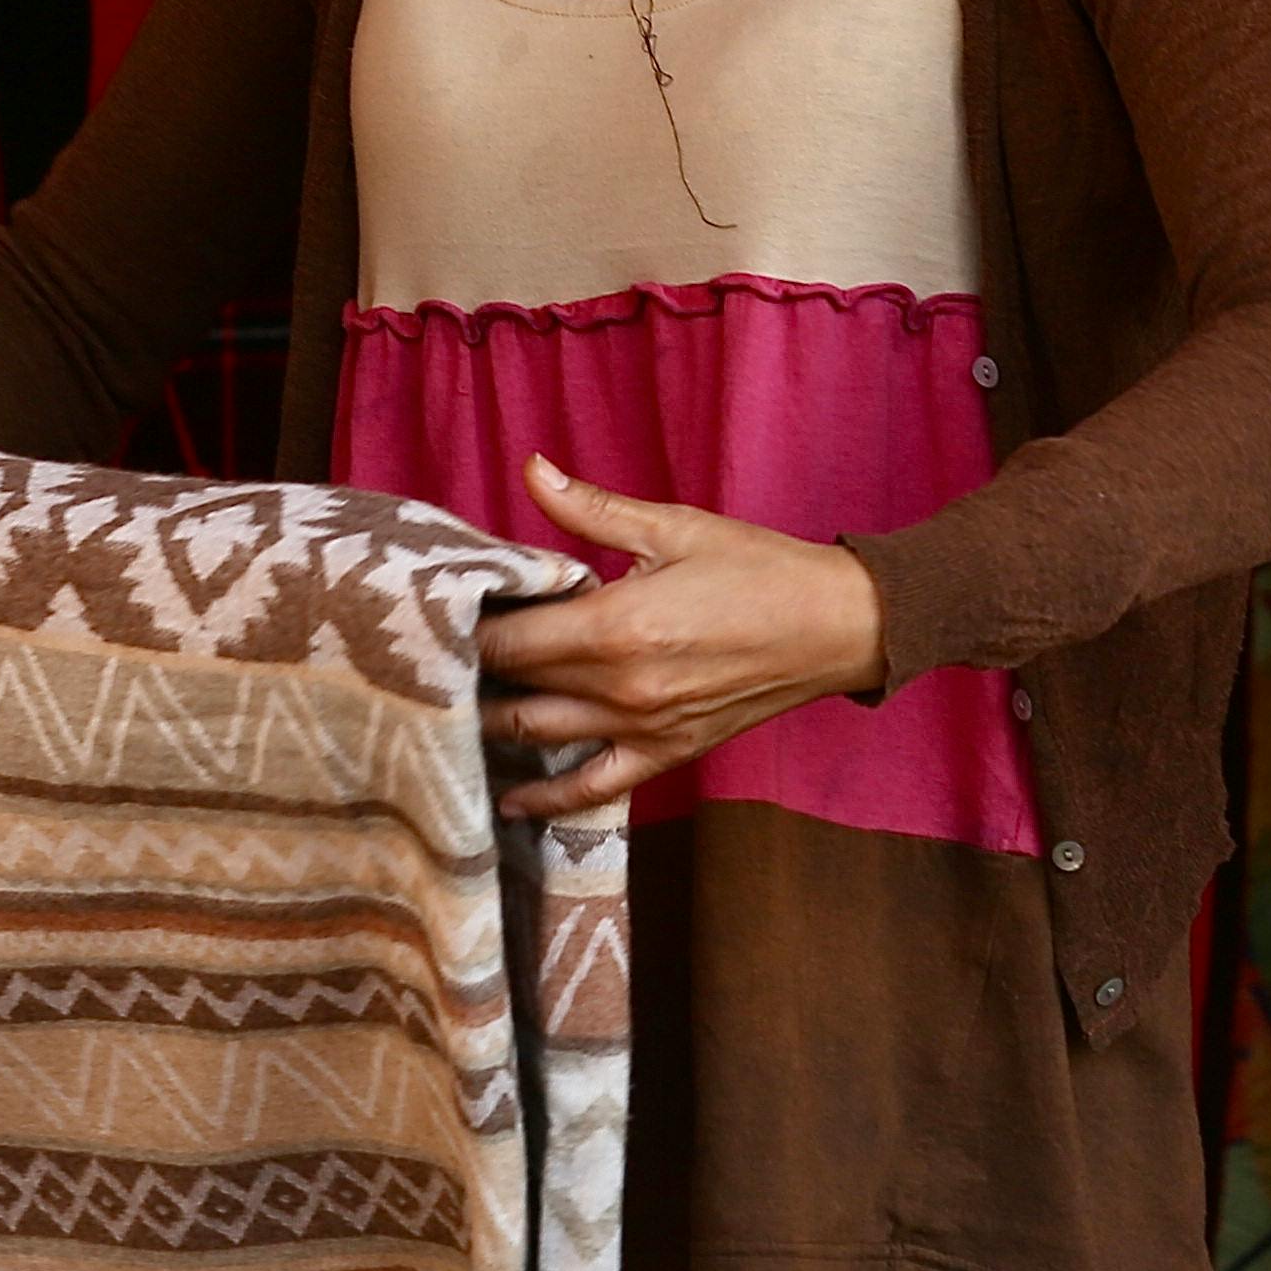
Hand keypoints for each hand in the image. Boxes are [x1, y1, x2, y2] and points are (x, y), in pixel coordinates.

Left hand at [476, 453, 886, 816]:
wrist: (837, 626)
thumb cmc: (759, 568)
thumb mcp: (675, 527)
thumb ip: (591, 509)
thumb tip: (532, 470)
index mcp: (615, 626)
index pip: (508, 638)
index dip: (466, 626)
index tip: (441, 611)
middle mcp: (619, 688)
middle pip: (511, 687)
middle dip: (470, 669)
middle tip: (433, 652)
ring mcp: (641, 729)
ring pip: (535, 738)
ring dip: (490, 722)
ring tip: (450, 705)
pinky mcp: (665, 754)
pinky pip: (591, 789)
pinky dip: (545, 799)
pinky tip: (506, 800)